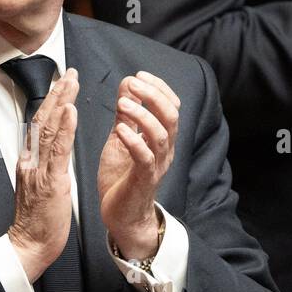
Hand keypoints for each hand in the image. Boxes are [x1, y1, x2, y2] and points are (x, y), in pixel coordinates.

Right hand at [7, 68, 77, 282]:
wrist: (28, 245)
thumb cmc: (37, 222)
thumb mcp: (39, 187)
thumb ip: (43, 167)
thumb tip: (51, 152)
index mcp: (29, 162)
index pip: (40, 125)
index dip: (51, 103)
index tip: (62, 84)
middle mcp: (31, 161)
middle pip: (43, 120)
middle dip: (57, 94)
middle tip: (69, 72)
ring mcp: (39, 170)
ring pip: (50, 129)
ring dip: (62, 102)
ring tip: (71, 81)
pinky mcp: (50, 181)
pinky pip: (58, 150)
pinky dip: (65, 128)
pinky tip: (71, 111)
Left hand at [98, 71, 178, 259]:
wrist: (120, 216)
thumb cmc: (121, 178)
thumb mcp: (120, 139)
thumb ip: (124, 115)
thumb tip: (127, 84)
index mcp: (161, 138)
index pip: (171, 106)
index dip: (158, 88)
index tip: (138, 74)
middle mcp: (165, 150)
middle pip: (171, 116)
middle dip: (153, 95)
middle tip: (133, 82)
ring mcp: (157, 165)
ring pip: (161, 134)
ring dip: (142, 115)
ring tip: (123, 103)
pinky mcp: (144, 180)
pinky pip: (145, 158)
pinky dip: (134, 141)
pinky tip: (120, 129)